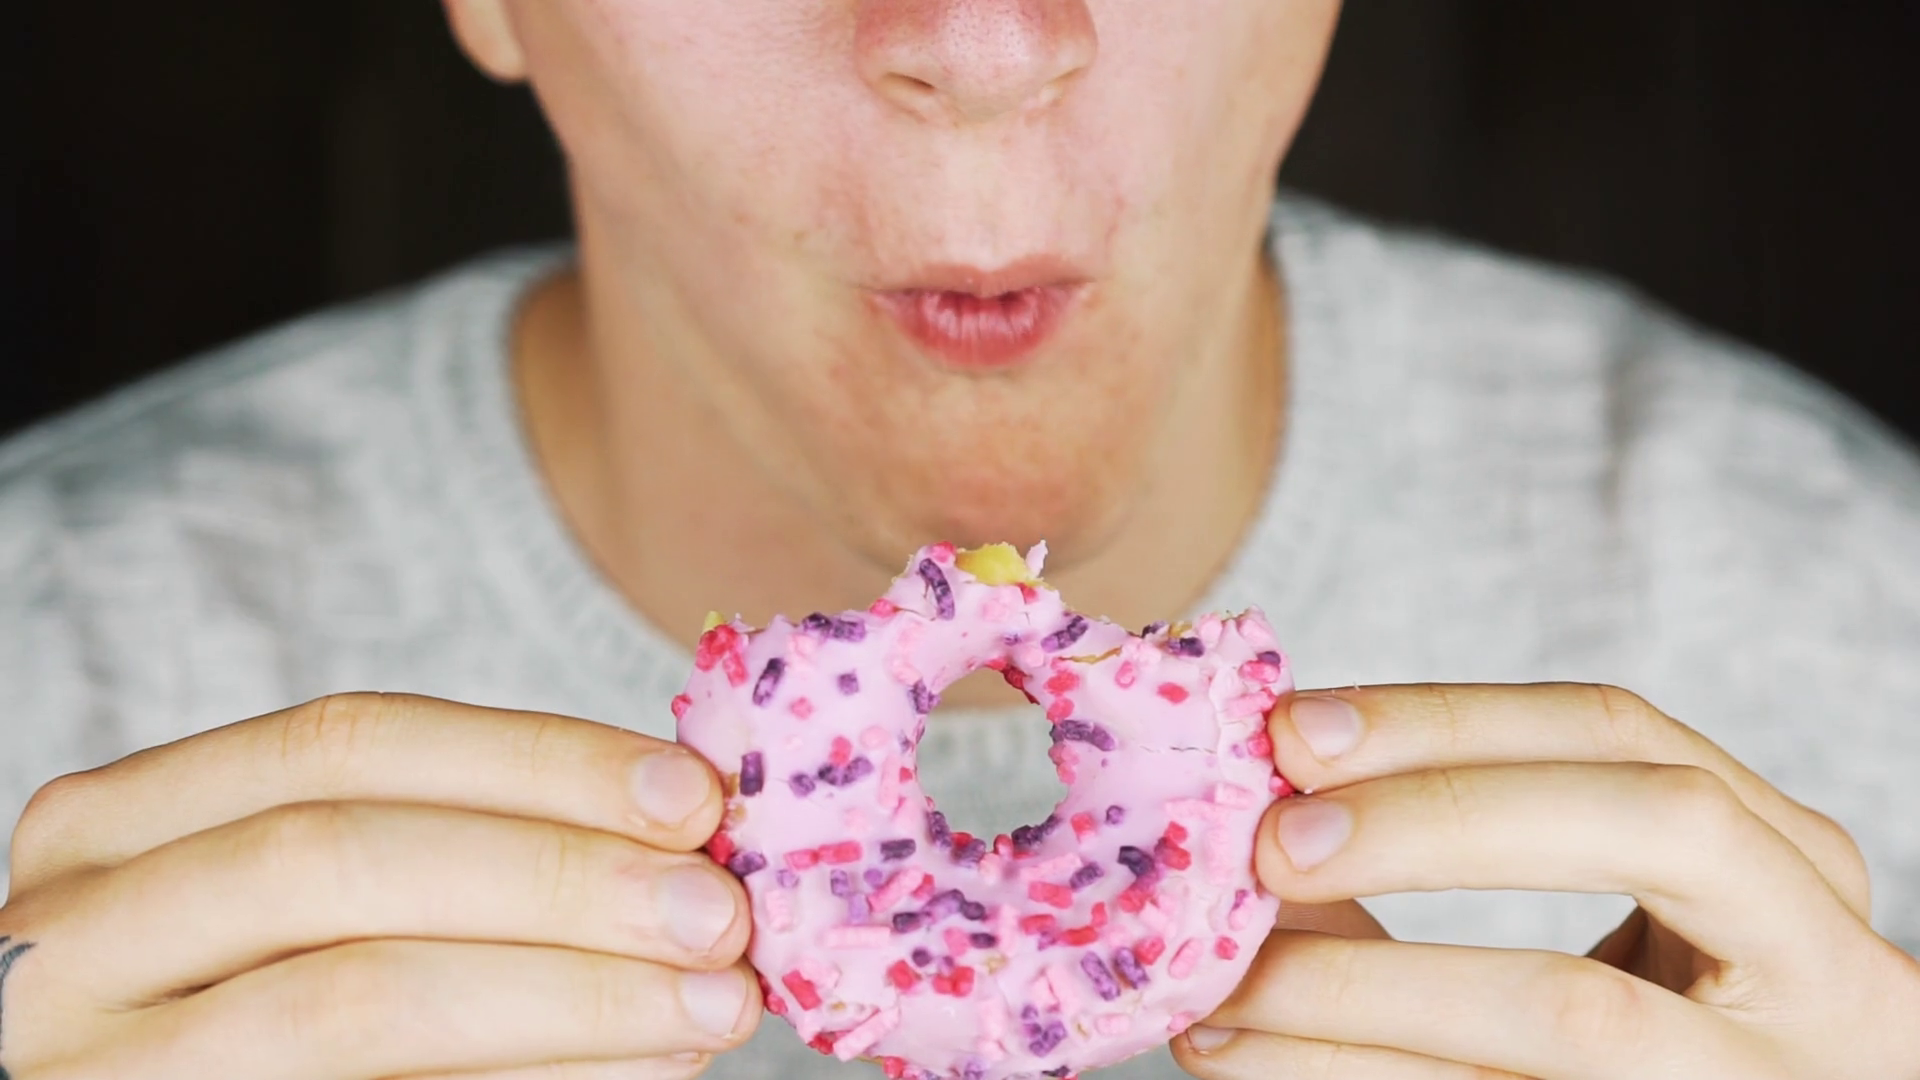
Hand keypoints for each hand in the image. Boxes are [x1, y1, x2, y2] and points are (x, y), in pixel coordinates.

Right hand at [0, 693, 761, 1078]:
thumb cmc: (243, 1008)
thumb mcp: (288, 904)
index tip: (691, 793)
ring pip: (352, 998)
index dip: (531, 760)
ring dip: (569, 994)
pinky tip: (634, 1070)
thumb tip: (676, 829)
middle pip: (343, 862)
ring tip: (711, 1001)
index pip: (344, 745)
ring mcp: (97, 1066)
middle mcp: (75, 936)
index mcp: (119, 828)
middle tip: (717, 908)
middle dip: (558, 877)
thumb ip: (447, 851)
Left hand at [1173, 683, 1919, 1078]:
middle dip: (1437, 822)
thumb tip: (1257, 802)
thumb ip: (1453, 846)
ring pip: (1571, 1011)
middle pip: (1646, 832)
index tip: (1294, 731)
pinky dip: (1352, 1075)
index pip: (1622, 733)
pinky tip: (1252, 1057)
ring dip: (1359, 992)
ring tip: (1221, 992)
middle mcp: (1831, 972)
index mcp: (1796, 866)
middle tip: (1272, 847)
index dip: (1450, 720)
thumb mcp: (1606, 925)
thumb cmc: (1643, 1038)